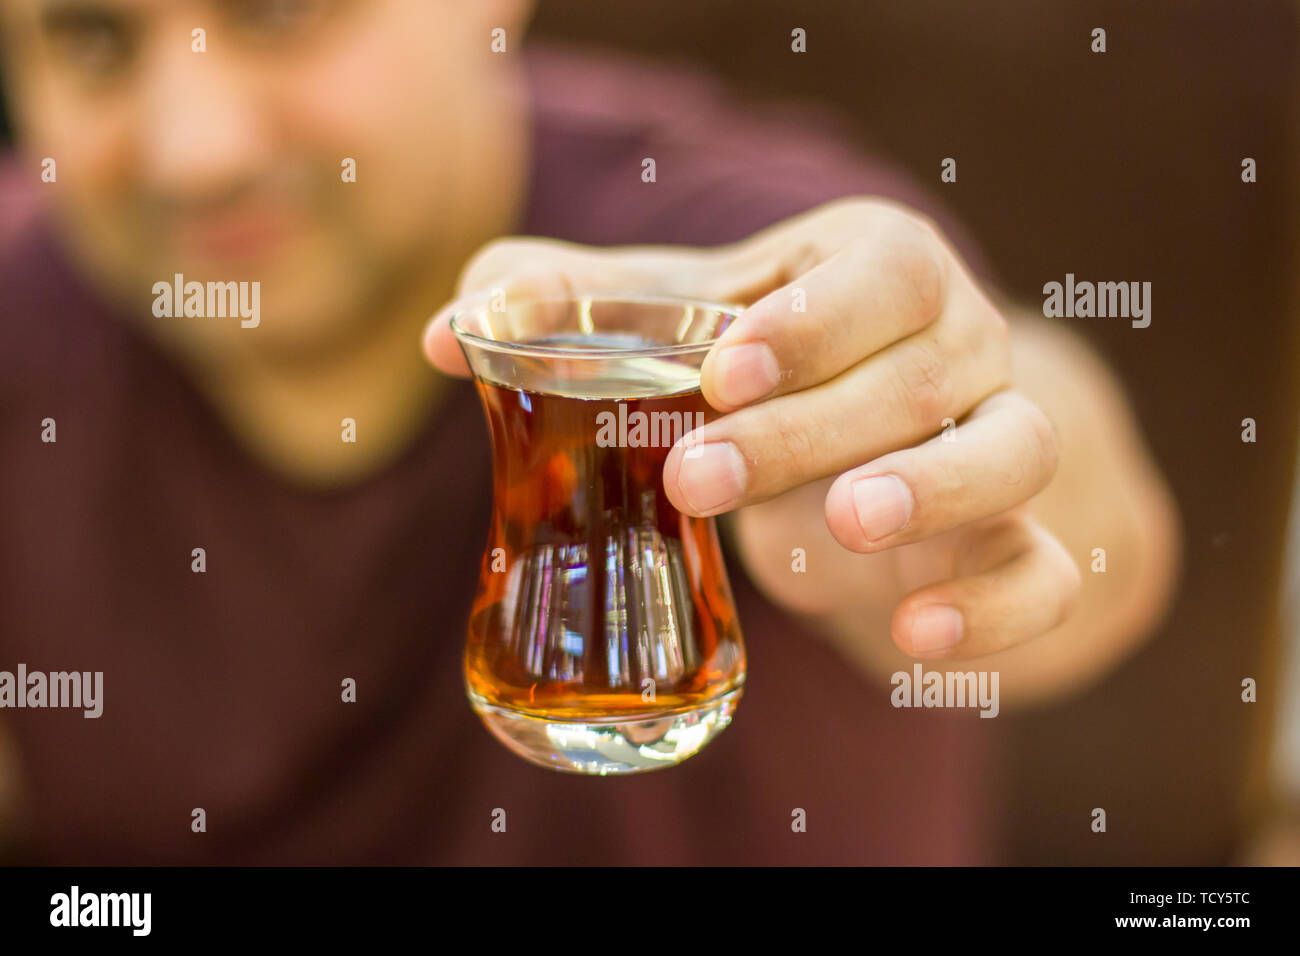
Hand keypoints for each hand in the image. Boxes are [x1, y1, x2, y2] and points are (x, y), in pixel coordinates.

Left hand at [424, 197, 1081, 661]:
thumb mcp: (670, 319)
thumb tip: (442, 338)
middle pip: (924, 372)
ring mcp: (1003, 438)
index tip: (722, 371)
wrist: (865, 432)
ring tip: (840, 525)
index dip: (812, 319)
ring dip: (932, 490)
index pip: (880, 273)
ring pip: (1013, 451)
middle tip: (695, 476)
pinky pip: (1045, 569)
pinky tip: (912, 642)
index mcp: (883, 268)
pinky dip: (999, 608)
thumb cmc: (753, 358)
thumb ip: (565, 309)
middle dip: (810, 427)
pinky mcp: (1014, 539)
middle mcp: (963, 343)